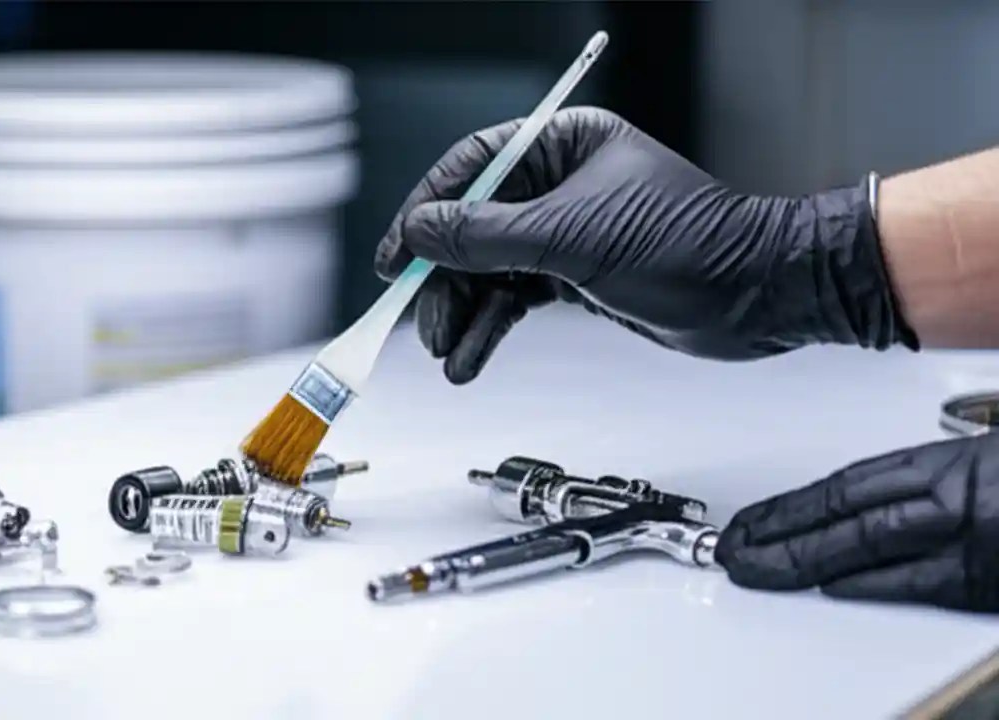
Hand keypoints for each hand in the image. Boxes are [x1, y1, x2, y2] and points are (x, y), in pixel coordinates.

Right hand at [374, 107, 916, 383]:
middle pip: (474, 224)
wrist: (756, 298)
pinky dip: (492, 328)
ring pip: (491, 269)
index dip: (427, 211)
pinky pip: (517, 297)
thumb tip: (420, 230)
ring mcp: (567, 230)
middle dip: (444, 277)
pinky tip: (469, 358)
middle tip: (419, 317)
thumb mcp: (572, 238)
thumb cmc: (689, 246)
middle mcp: (561, 182)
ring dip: (464, 311)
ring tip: (445, 351)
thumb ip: (487, 235)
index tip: (397, 254)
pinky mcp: (578, 274)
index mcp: (564, 144)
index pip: (473, 168)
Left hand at [714, 433, 998, 612]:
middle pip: (843, 517)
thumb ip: (945, 472)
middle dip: (780, 535)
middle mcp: (955, 498)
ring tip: (760, 570)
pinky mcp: (992, 579)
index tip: (753, 518)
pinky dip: (870, 585)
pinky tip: (829, 588)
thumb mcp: (990, 451)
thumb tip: (887, 495)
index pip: (847, 485)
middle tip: (734, 552)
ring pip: (867, 549)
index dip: (792, 504)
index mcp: (951, 462)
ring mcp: (975, 539)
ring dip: (805, 561)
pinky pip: (919, 583)